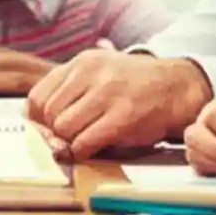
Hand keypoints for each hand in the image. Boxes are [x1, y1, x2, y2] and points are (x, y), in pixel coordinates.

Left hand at [26, 50, 211, 160]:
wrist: (178, 87)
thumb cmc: (134, 87)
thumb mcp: (99, 75)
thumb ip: (70, 94)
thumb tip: (39, 129)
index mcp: (82, 63)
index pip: (37, 97)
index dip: (37, 121)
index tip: (46, 132)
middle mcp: (91, 72)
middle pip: (48, 114)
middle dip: (54, 133)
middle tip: (68, 140)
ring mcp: (108, 92)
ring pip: (63, 128)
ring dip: (70, 143)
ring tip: (83, 142)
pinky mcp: (124, 115)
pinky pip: (85, 141)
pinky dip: (83, 152)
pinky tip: (93, 149)